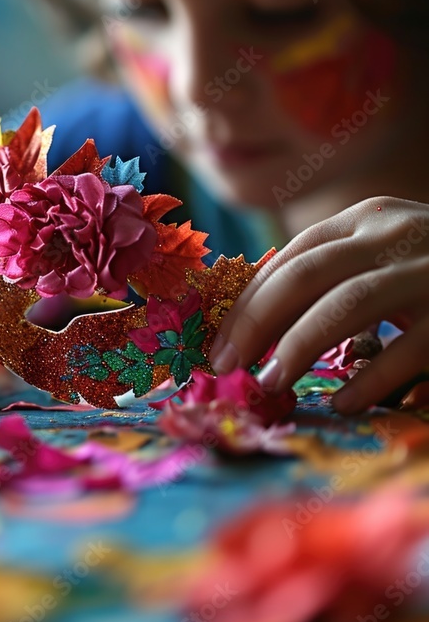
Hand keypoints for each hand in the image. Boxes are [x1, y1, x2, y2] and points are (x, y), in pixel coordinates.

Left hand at [209, 196, 428, 412]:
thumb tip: (253, 325)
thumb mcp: (382, 259)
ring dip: (299, 347)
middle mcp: (394, 232)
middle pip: (304, 275)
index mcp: (365, 219)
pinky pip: (408, 347)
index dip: (246, 301)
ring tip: (271, 383)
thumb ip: (332, 277)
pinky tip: (345, 403)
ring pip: (346, 305)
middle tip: (225, 366)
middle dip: (255, 324)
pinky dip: (371, 378)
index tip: (213, 342)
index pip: (288, 258)